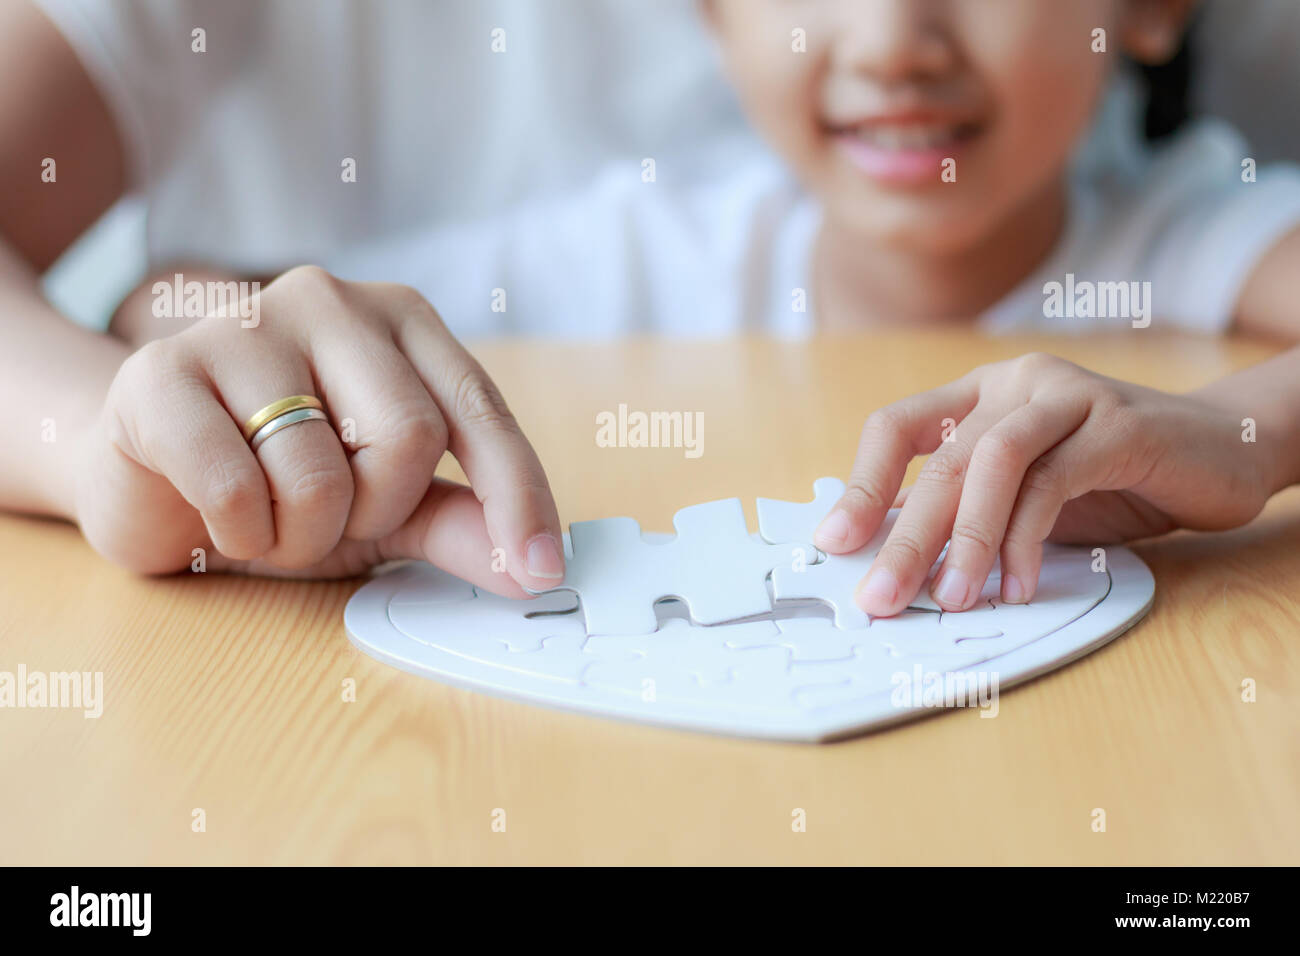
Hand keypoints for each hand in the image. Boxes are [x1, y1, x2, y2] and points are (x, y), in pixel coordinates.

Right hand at [73, 266, 562, 594]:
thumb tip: (533, 565)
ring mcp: (241, 325)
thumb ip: (459, 525)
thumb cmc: (275, 480)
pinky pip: (236, 487)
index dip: (518, 496)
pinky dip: (239, 532)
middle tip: (329, 517)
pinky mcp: (160, 372)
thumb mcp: (383, 509)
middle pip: (408, 436)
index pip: (479, 410)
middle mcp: (329, 302)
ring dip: (301, 533)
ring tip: (268, 515)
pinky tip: (219, 514)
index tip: (542, 570)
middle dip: (374, 511)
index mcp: (399, 321)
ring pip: (321, 472)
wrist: (144, 474)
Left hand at [815, 352, 1272, 615]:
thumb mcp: (1025, 495)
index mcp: (980, 393)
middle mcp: (1016, 383)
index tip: (833, 544)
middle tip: (879, 597)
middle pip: (939, 461)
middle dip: (902, 536)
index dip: (861, 484)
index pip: (897, 427)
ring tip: (952, 599)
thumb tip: (894, 561)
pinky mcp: (1118, 424)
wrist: (1226, 451)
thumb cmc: (1113, 478)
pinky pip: (1053, 482)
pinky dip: (1027, 539)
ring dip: (963, 539)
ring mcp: (1067, 396)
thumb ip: (969, 512)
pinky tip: (1018, 586)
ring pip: (989, 462)